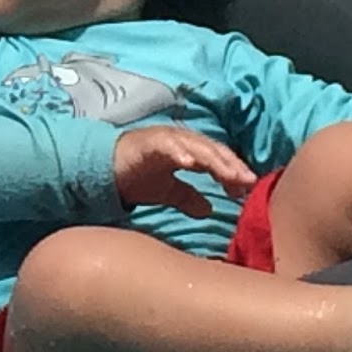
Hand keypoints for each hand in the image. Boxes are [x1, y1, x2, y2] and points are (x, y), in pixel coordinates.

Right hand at [112, 126, 257, 217]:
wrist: (103, 169)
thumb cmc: (136, 175)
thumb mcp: (167, 191)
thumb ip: (188, 198)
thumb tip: (209, 212)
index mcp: (188, 150)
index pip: (218, 157)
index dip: (233, 171)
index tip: (248, 188)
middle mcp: (181, 140)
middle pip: (213, 150)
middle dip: (231, 165)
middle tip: (248, 181)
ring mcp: (166, 139)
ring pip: (197, 146)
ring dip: (214, 160)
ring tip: (229, 175)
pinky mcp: (149, 142)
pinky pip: (167, 145)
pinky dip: (179, 152)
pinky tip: (190, 163)